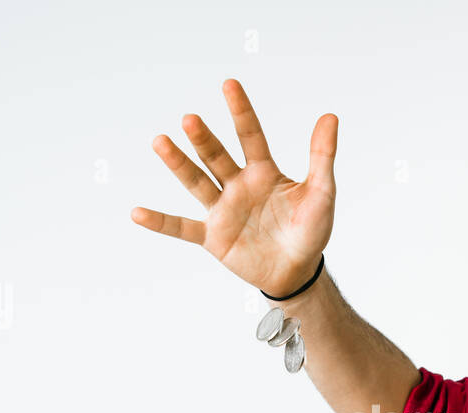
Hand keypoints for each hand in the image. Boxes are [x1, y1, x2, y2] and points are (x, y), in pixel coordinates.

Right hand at [131, 78, 336, 296]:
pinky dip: (160, 222)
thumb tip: (330, 116)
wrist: (298, 272)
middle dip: (204, 139)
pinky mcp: (212, 237)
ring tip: (161, 142)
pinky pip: (182, 228)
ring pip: (197, 183)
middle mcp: (238, 185)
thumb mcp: (321, 193)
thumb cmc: (311, 231)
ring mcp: (222, 210)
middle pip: (216, 156)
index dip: (240, 112)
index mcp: (263, 172)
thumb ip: (322, 156)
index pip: (250, 135)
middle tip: (191, 120)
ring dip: (179, 164)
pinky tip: (137, 213)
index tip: (228, 84)